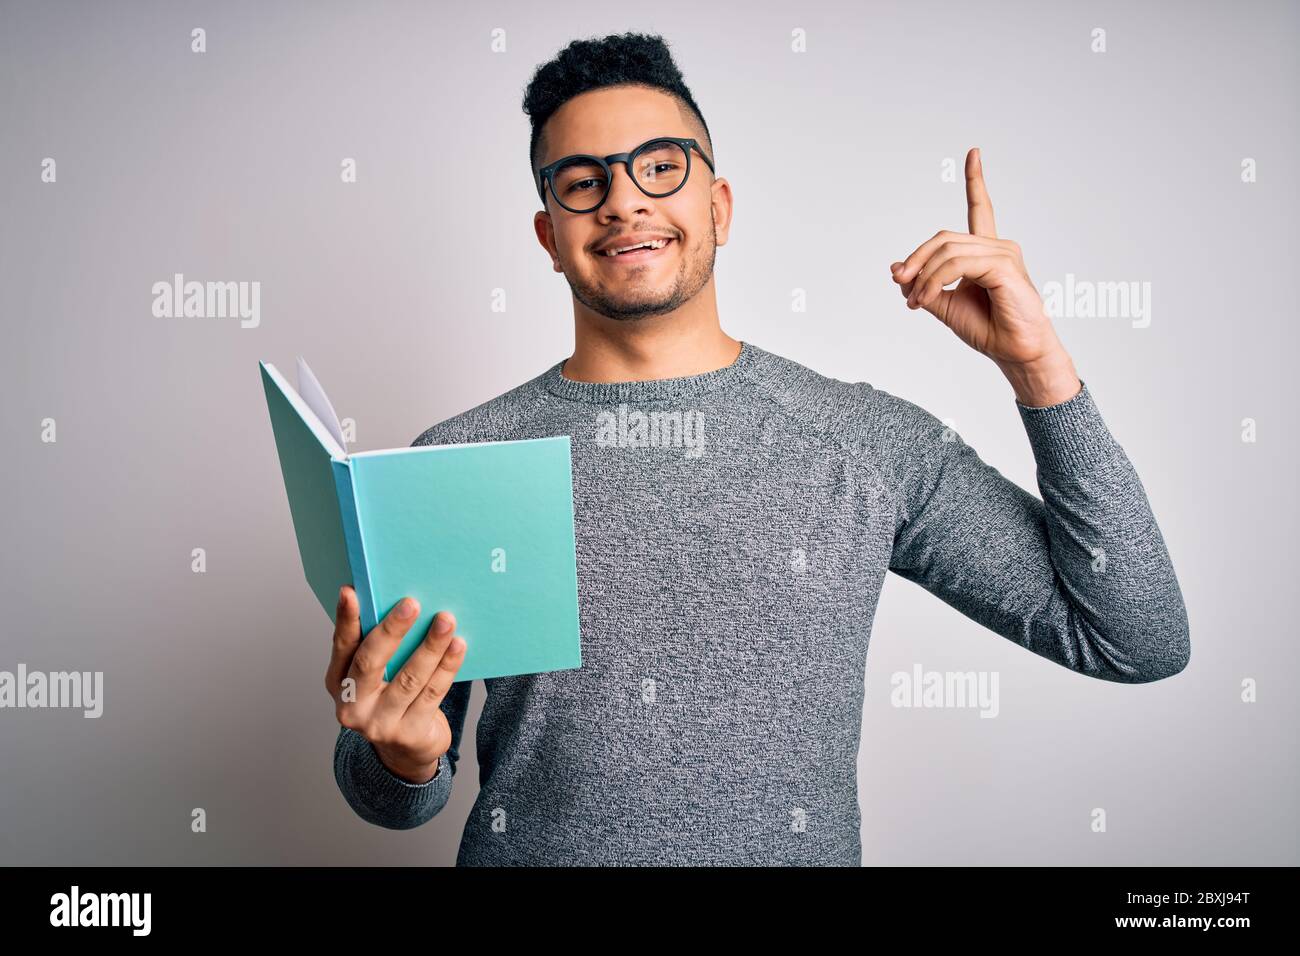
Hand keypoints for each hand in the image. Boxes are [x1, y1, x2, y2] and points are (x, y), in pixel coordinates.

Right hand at [324, 586, 466, 783]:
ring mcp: (380, 724)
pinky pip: (433, 693)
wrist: (407, 749)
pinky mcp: (410, 733)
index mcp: (338, 683)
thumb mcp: (374, 676)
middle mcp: (352, 706)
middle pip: (370, 663)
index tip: (352, 592)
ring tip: (445, 620)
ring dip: (430, 646)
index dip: (346, 619)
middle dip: (392, 630)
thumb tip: (395, 600)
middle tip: (411, 603)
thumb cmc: (390, 697)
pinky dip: (447, 666)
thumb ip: (376, 646)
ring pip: (409, 678)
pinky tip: (458, 645)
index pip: (341, 646)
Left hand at [889, 147, 1080, 406]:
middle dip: (916, 260)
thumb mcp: (946, 306)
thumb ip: (924, 286)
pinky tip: (927, 298)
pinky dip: (935, 281)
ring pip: (947, 252)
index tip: (973, 152)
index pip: (981, 208)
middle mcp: (998, 247)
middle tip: (901, 285)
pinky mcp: (1004, 266)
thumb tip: (897, 270)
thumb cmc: (989, 330)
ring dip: (922, 277)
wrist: (1015, 352)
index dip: (975, 181)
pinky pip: (957, 265)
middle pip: (944, 238)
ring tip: (915, 301)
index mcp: (987, 252)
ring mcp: (1004, 253)